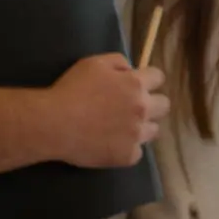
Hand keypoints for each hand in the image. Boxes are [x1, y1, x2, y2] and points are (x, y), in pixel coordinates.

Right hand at [47, 52, 170, 167]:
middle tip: (134, 108)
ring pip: (154, 131)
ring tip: (123, 129)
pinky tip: (112, 145)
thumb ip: (118, 62)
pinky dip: (127, 149)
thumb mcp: (94, 63)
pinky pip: (137, 152)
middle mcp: (142, 109)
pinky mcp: (127, 156)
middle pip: (164, 105)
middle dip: (152, 104)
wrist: (54, 123)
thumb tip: (131, 69)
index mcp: (136, 84)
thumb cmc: (71, 89)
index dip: (149, 79)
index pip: (159, 77)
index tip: (140, 84)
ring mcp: (136, 134)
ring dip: (142, 128)